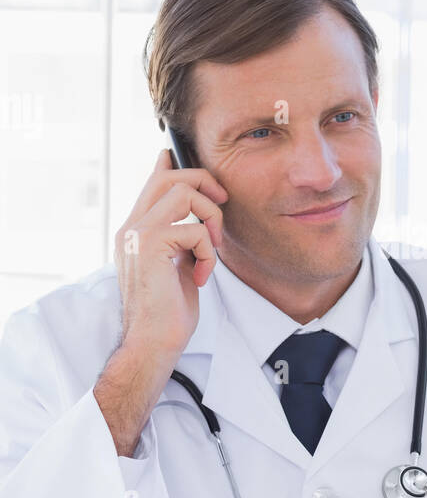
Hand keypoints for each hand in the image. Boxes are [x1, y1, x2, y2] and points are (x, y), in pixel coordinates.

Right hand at [115, 147, 228, 361]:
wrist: (153, 343)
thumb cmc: (168, 313)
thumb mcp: (176, 266)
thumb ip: (180, 239)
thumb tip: (193, 219)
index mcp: (136, 231)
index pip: (152, 184)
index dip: (168, 165)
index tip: (175, 155)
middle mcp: (132, 228)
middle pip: (171, 177)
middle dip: (205, 182)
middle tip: (222, 204)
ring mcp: (138, 234)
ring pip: (184, 192)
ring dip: (211, 218)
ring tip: (213, 248)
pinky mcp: (150, 245)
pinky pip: (195, 229)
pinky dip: (208, 252)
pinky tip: (201, 277)